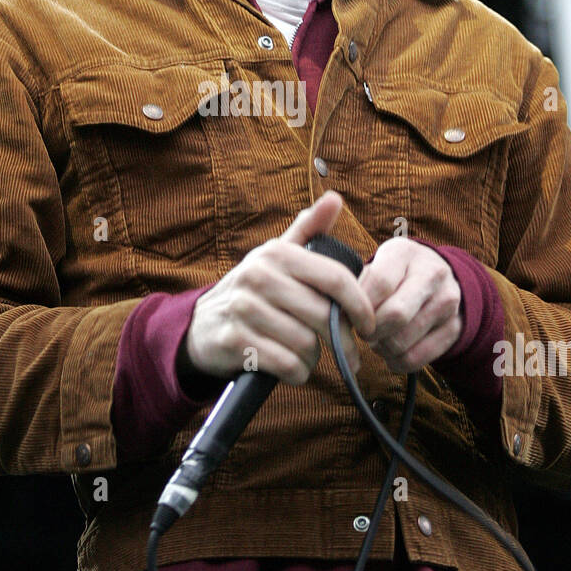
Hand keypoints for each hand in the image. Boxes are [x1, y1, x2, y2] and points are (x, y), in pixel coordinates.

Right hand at [182, 191, 375, 385]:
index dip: (360, 304)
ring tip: (311, 356)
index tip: (369, 324)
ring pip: (306, 344)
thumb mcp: (277, 256)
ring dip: (315, 358)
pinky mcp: (235, 341)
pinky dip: (297, 372)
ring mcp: (244, 309)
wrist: (201, 325)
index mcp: (276, 254)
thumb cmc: (253, 291)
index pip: (334, 278)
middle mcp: (258, 276)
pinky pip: (286, 364)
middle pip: (323, 316)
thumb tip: (335, 198)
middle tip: (349, 353)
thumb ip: (309, 228)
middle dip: (342, 341)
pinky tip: (293, 368)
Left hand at [357, 238, 462, 372]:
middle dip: (371, 331)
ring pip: (403, 342)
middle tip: (363, 332)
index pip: (380, 283)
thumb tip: (338, 313)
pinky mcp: (454, 328)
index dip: (360, 307)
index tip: (351, 316)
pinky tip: (390, 352)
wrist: (437, 277)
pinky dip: (396, 362)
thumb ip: (357, 285)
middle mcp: (433, 273)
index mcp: (405, 252)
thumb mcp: (376, 266)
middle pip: (396, 315)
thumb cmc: (394, 274)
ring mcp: (448, 301)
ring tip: (377, 340)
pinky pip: (416, 359)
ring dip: (381, 348)